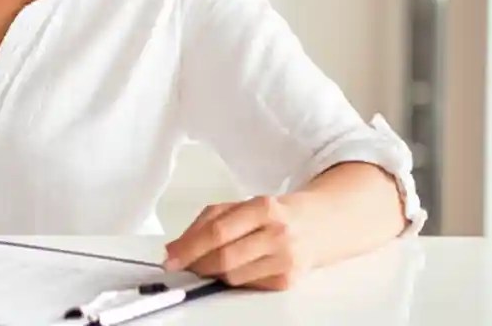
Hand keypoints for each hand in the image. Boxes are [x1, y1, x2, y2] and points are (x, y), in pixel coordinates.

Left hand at [163, 195, 311, 290]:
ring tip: (214, 262)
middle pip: (225, 257)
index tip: (170, 257)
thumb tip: (176, 247)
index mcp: (263, 208)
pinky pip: (248, 285)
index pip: (218, 231)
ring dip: (215, 273)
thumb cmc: (276, 214)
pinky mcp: (288, 280)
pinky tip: (238, 267)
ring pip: (234, 276)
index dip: (189, 247)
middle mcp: (277, 233)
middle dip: (196, 264)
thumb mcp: (244, 205)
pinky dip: (235, 279)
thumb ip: (208, 221)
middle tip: (182, 266)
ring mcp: (285, 259)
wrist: (320, 225)